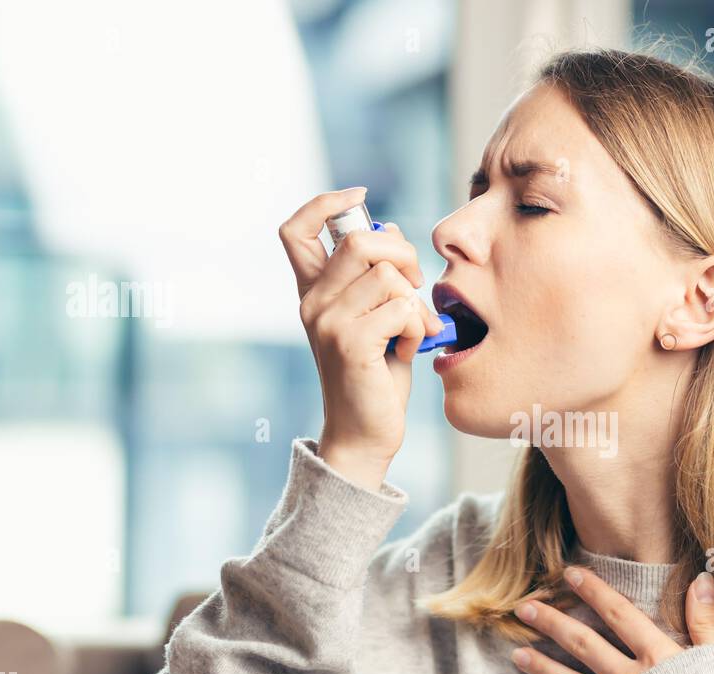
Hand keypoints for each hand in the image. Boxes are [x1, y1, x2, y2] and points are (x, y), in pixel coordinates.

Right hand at [277, 187, 446, 484]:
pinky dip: (418, 328)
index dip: (326, 202)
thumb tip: (393, 232)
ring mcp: (327, 322)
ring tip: (411, 333)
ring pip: (389, 276)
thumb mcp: (375, 318)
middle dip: (402, 253)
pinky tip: (410, 351)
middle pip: (359, 239)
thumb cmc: (376, 377)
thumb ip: (377, 278)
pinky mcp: (350, 343)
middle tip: (414, 285)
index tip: (361, 198)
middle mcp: (313, 303)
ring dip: (415, 304)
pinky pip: (401, 309)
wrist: (364, 435)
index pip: (296, 229)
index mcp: (314, 292)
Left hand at [509, 565, 713, 673]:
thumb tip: (701, 579)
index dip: (595, 591)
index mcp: (658, 658)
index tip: (571, 574)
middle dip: (551, 622)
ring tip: (517, 654)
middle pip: (583, 644)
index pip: (619, 615)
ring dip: (541, 667)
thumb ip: (708, 622)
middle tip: (523, 608)